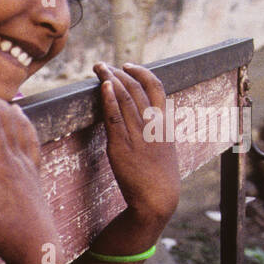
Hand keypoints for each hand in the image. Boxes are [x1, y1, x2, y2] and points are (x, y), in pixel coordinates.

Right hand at [0, 98, 59, 263]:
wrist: (40, 250)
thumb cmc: (9, 237)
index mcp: (3, 167)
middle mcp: (18, 159)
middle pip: (3, 113)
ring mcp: (29, 162)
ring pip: (18, 118)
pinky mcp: (34, 168)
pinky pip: (30, 132)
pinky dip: (18, 117)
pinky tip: (11, 113)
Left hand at [93, 62, 179, 223]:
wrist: (157, 199)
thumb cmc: (159, 176)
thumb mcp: (164, 148)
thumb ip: (156, 131)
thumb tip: (147, 119)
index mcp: (165, 123)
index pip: (156, 87)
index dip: (142, 72)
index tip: (127, 65)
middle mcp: (153, 124)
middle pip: (136, 88)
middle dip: (119, 72)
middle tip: (103, 64)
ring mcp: (138, 135)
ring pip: (125, 98)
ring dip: (111, 79)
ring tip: (99, 68)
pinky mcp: (122, 147)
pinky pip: (115, 117)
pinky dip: (109, 99)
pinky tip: (103, 87)